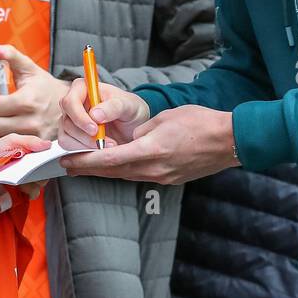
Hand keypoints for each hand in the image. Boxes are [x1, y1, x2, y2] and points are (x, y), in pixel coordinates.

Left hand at [0, 43, 68, 139]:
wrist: (72, 106)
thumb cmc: (44, 87)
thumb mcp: (29, 69)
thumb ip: (10, 56)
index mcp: (26, 100)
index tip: (0, 99)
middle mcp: (31, 121)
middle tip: (3, 112)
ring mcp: (35, 137)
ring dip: (0, 131)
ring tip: (11, 121)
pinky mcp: (37, 148)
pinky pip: (11, 149)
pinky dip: (10, 142)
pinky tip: (18, 132)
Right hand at [58, 78, 150, 148]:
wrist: (134, 126)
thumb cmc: (130, 110)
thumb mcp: (128, 105)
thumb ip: (114, 107)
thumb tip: (95, 114)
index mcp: (83, 88)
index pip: (70, 101)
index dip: (80, 117)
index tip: (94, 129)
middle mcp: (73, 104)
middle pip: (66, 122)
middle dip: (85, 136)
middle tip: (104, 142)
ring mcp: (70, 121)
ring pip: (66, 137)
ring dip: (86, 146)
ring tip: (107, 145)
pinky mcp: (71, 136)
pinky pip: (69, 148)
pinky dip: (84, 152)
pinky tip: (100, 150)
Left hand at [59, 104, 237, 184]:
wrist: (229, 141)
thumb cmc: (200, 123)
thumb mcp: (165, 119)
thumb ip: (142, 130)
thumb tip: (130, 139)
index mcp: (150, 151)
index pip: (109, 159)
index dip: (85, 161)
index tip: (67, 160)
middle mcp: (153, 169)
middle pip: (113, 171)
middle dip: (89, 169)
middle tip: (67, 166)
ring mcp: (162, 177)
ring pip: (125, 175)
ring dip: (105, 171)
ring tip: (86, 167)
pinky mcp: (170, 179)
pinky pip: (140, 175)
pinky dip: (124, 170)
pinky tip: (116, 165)